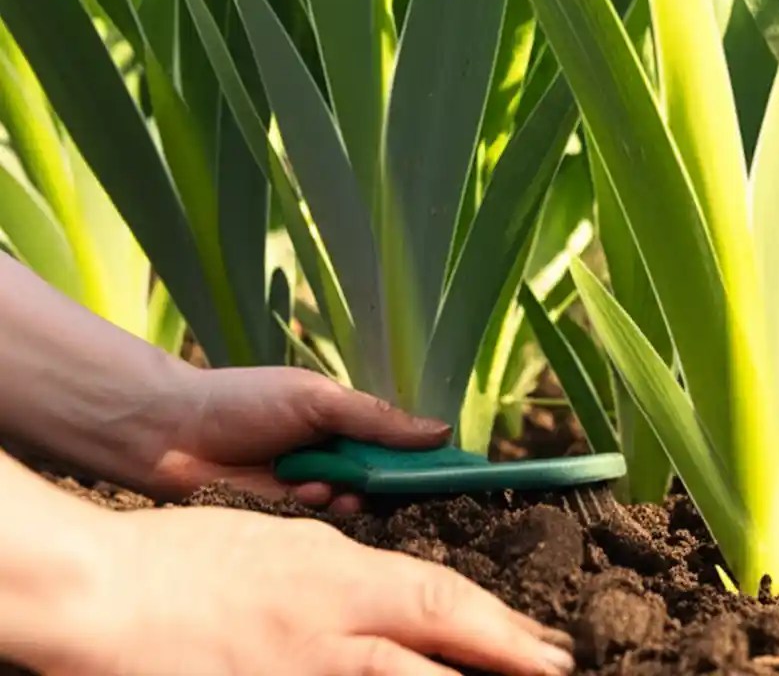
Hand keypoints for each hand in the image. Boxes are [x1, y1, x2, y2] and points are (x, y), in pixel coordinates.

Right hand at [42, 507, 575, 675]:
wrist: (107, 593)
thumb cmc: (192, 558)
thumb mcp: (287, 541)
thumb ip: (351, 568)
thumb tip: (402, 593)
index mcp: (341, 572)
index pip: (443, 598)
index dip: (502, 625)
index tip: (545, 644)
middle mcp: (333, 622)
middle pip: (438, 639)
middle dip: (508, 657)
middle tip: (557, 671)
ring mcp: (300, 669)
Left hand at [141, 367, 449, 512]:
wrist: (169, 433)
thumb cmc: (241, 401)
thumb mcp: (317, 399)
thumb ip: (378, 420)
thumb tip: (442, 432)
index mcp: (350, 426)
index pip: (407, 449)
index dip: (433, 462)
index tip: (462, 474)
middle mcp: (340, 462)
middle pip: (391, 485)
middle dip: (389, 484)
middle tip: (376, 477)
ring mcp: (316, 493)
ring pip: (361, 509)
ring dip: (349, 496)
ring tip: (321, 479)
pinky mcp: (290, 523)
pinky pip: (326, 527)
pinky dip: (318, 509)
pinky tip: (299, 489)